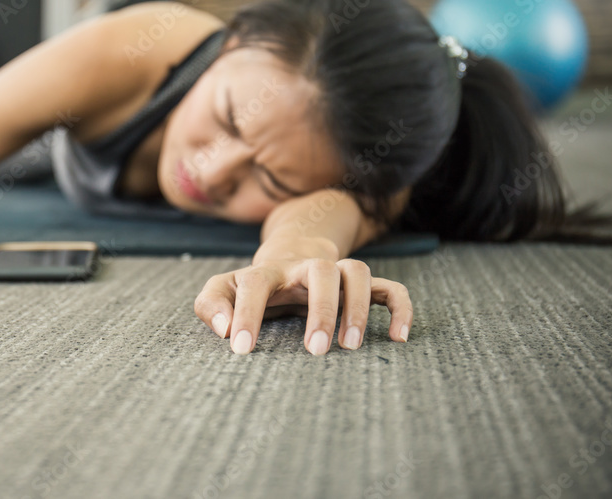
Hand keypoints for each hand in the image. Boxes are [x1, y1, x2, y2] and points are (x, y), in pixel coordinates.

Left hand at [193, 257, 411, 354]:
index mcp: (267, 272)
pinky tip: (398, 338)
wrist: (287, 260)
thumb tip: (224, 328)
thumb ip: (211, 304)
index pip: (255, 283)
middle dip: (321, 309)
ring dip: (357, 307)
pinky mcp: (362, 288)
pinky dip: (400, 309)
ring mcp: (336, 274)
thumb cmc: (251, 287)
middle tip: (315, 350)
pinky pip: (390, 290)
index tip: (241, 348)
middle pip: (320, 271)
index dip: (246, 313)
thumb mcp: (223, 290)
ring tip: (349, 347)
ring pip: (357, 272)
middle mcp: (304, 268)